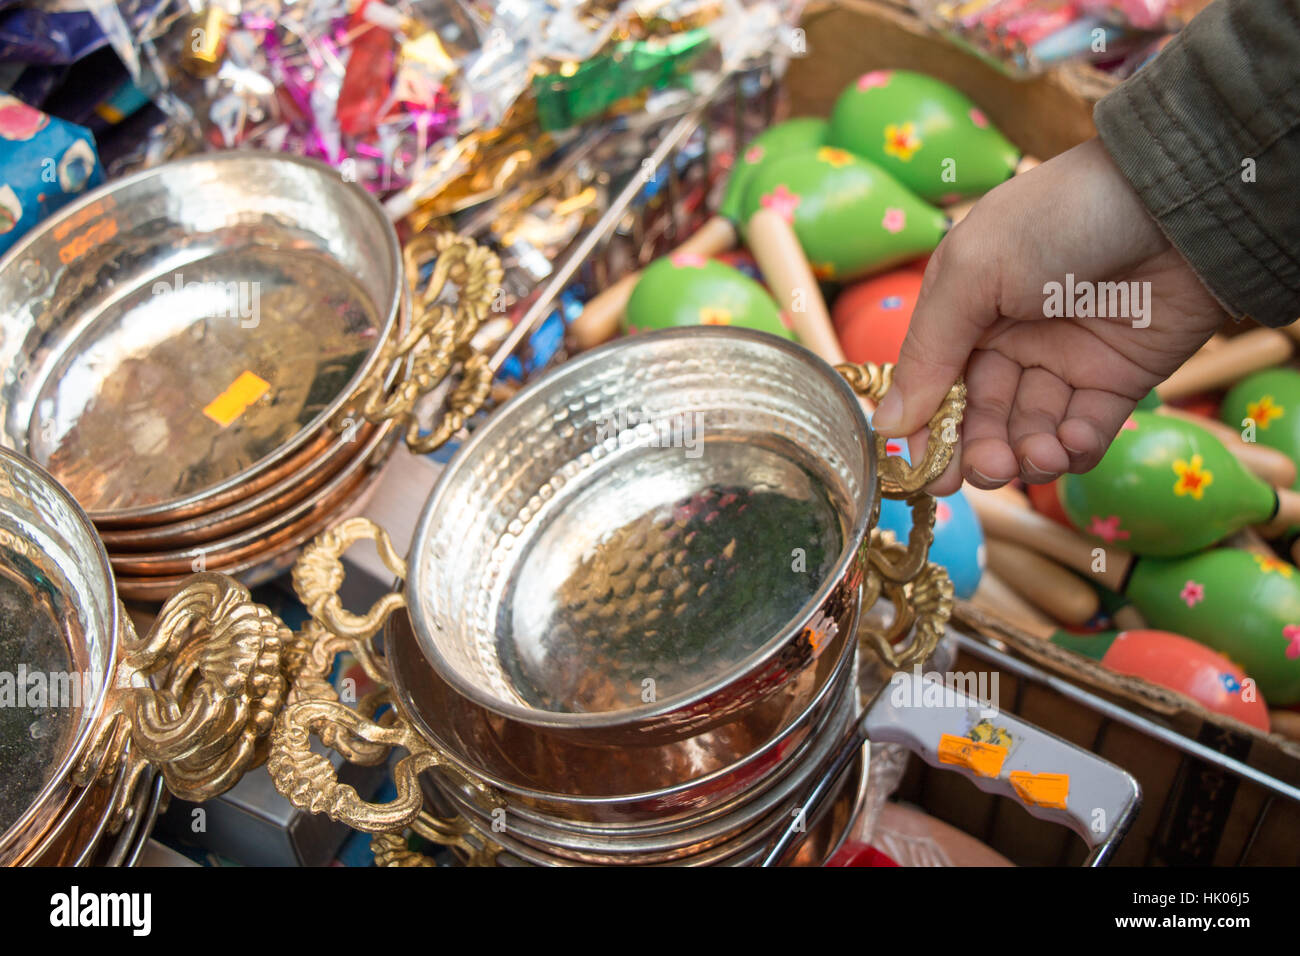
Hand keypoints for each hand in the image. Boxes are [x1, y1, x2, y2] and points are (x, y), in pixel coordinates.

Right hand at [871, 138, 1227, 495]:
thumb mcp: (972, 271)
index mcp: (965, 310)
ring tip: (1037, 456)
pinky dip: (1074, 449)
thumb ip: (927, 351)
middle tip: (984, 470)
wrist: (1175, 202)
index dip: (926, 431)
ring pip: (1029, 432)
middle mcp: (1010, 340)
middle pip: (980, 418)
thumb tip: (888, 424)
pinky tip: (1071, 441)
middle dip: (978, 451)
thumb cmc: (1060, 218)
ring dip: (1027, 455)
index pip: (934, 386)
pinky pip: (1085, 432)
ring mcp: (1065, 362)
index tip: (923, 471)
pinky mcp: (1118, 381)